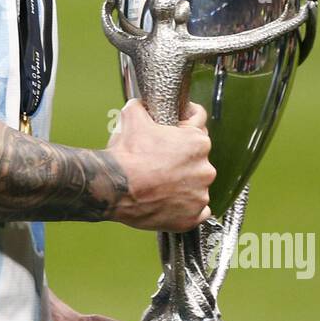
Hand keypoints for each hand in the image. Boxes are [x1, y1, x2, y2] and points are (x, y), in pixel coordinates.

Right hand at [103, 98, 215, 231]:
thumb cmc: (126, 155)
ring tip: (161, 184)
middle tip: (160, 161)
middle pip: (198, 158)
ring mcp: (200, 194)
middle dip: (182, 158)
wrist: (114, 187)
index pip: (199, 124)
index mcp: (197, 142)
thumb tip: (140, 104)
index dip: (184, 123)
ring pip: (197, 185)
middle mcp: (205, 168)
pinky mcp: (192, 216)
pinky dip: (186, 207)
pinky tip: (171, 202)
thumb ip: (141, 106)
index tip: (178, 126)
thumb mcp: (131, 118)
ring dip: (184, 183)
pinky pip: (197, 211)